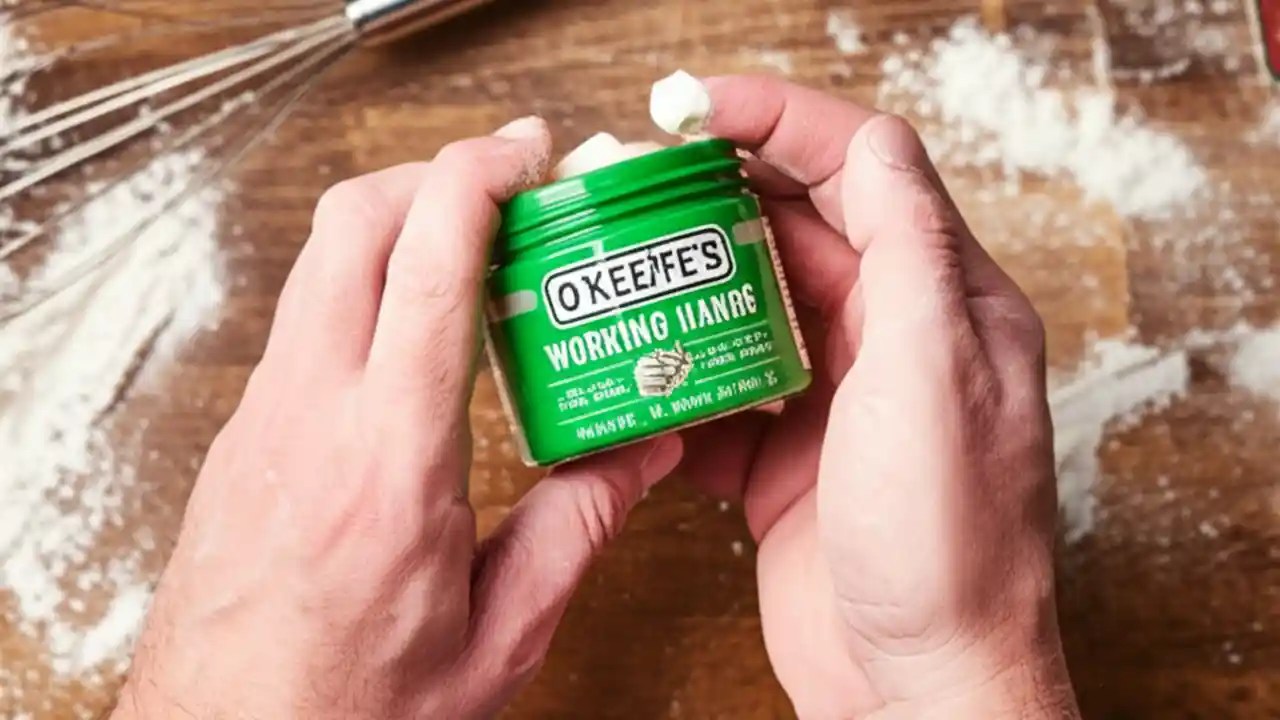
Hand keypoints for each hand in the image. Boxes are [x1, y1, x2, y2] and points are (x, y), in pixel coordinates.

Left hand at [112, 117, 683, 719]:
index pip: (424, 267)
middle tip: (510, 181)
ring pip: (319, 262)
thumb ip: (579, 528)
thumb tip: (644, 451)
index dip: (476, 178)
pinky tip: (418, 329)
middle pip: (351, 224)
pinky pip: (306, 318)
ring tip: (476, 246)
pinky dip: (365, 283)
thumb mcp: (497, 636)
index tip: (527, 153)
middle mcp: (310, 417)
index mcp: (389, 461)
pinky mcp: (247, 436)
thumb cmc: (343, 711)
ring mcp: (265, 420)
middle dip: (434, 171)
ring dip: (396, 223)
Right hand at [680, 77, 1080, 718]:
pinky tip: (638, 374)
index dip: (781, 122)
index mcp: (943, 305)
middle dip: (715, 196)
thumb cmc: (947, 550)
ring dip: (687, 284)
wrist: (914, 688)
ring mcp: (834, 401)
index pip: (861, 173)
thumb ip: (907, 253)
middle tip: (635, 181)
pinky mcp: (785, 458)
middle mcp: (890, 341)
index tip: (698, 108)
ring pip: (748, 307)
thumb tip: (874, 143)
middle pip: (795, 232)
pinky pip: (719, 391)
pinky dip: (675, 378)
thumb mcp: (933, 378)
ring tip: (621, 266)